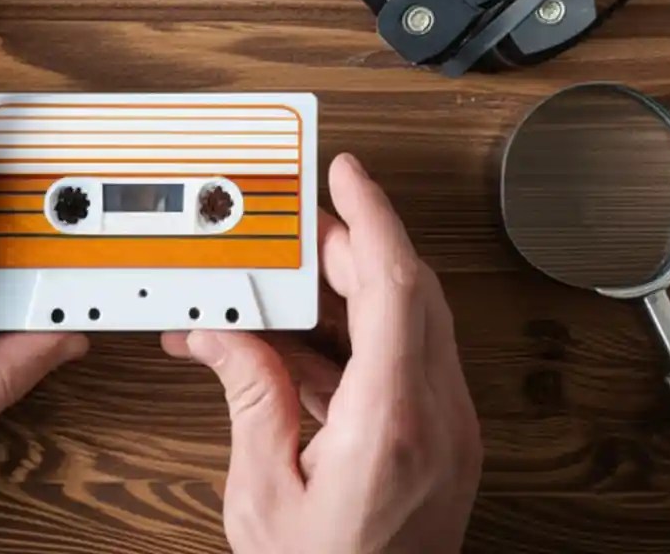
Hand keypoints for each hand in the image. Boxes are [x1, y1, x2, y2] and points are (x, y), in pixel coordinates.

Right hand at [163, 154, 481, 553]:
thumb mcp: (266, 495)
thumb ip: (250, 401)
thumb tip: (222, 336)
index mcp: (392, 424)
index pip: (395, 287)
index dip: (371, 216)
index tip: (347, 174)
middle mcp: (436, 417)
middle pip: (406, 291)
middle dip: (348, 246)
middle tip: (290, 234)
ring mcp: (448, 427)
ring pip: (410, 320)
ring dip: (350, 292)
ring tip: (281, 292)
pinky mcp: (441, 438)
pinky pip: (404, 360)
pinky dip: (353, 340)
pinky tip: (294, 350)